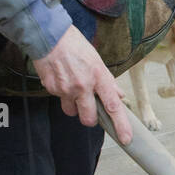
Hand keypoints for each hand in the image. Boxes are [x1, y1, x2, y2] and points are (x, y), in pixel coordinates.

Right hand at [34, 24, 131, 144]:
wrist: (49, 36)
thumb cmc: (75, 46)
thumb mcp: (97, 60)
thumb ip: (108, 81)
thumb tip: (119, 96)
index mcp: (98, 77)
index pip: (113, 106)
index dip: (120, 125)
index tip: (125, 138)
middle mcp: (83, 86)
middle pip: (89, 119)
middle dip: (90, 119)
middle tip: (89, 108)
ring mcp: (66, 88)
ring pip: (72, 112)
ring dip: (74, 106)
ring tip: (73, 88)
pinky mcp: (52, 88)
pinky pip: (60, 99)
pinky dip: (62, 93)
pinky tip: (62, 79)